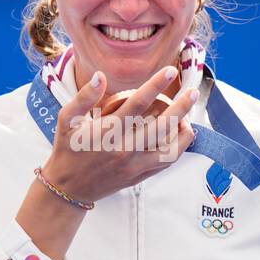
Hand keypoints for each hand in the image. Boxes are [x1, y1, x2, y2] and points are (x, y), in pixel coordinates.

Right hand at [41, 64, 197, 203]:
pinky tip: (180, 137)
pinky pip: (165, 163)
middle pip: (161, 126)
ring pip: (169, 149)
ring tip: (188, 117)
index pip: (137, 103)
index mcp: (106, 132)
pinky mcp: (138, 177)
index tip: (170, 71)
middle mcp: (123, 149)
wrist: (68, 188)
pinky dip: (177, 149)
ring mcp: (133, 166)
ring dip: (184, 132)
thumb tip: (101, 75)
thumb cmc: (67, 149)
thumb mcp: (67, 119)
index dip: (156, 85)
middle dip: (181, 107)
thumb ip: (84, 96)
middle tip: (193, 93)